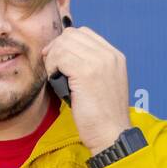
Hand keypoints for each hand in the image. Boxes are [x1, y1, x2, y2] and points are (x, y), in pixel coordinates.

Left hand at [41, 25, 132, 154]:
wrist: (111, 134)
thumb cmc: (102, 116)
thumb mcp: (103, 83)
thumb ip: (91, 66)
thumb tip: (64, 52)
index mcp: (115, 56)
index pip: (84, 33)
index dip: (66, 43)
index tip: (57, 59)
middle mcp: (109, 55)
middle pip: (72, 34)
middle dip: (56, 48)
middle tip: (51, 67)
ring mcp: (99, 62)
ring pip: (64, 44)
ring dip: (53, 59)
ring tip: (55, 77)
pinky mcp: (86, 72)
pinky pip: (60, 57)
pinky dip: (52, 68)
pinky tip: (56, 82)